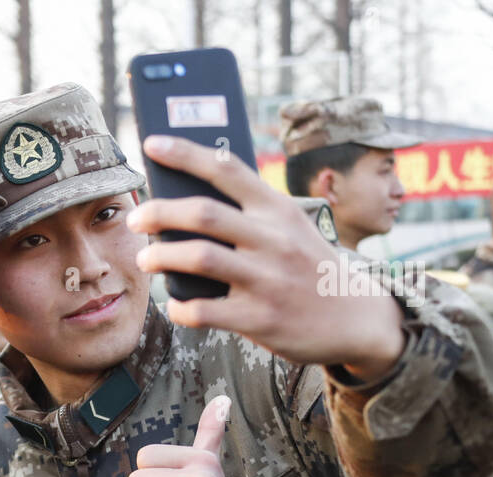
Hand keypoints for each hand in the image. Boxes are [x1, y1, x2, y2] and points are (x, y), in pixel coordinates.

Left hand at [127, 135, 404, 381]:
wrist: (357, 318)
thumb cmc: (308, 268)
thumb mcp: (291, 228)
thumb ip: (249, 214)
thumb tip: (185, 203)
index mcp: (277, 211)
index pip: (226, 169)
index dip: (185, 153)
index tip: (152, 143)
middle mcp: (272, 240)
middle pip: (202, 214)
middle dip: (159, 212)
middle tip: (135, 218)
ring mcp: (267, 280)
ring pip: (199, 258)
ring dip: (161, 257)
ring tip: (145, 260)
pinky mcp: (260, 318)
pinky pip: (204, 310)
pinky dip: (180, 307)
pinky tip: (174, 304)